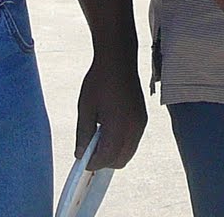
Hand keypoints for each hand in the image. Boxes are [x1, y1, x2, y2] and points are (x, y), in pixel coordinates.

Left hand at [75, 53, 146, 169]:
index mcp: (118, 125)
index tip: (83, 161)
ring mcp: (140, 123)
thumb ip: (83, 133)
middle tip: (90, 152)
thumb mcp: (85, 107)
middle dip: (105, 161)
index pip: (107, 157)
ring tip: (98, 139)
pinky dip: (122, 144)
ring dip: (114, 153)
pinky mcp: (143, 118)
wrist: (118, 60)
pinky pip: (133, 141)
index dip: (94, 163)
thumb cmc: (99, 80)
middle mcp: (134, 127)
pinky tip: (109, 131)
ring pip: (129, 152)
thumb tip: (81, 153)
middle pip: (121, 160)